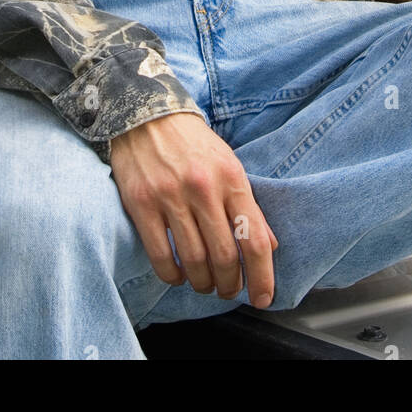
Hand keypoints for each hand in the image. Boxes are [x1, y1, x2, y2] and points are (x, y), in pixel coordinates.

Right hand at [109, 111, 278, 306]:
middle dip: (231, 284)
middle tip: (230, 290)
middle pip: (225, 256)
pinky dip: (173, 275)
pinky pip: (161, 256)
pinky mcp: (142, 204)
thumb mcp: (229, 165)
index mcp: (231, 178)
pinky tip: (179, 276)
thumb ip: (247, 205)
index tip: (264, 298)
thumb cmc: (193, 143)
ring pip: (194, 260)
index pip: (254, 238)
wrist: (147, 114)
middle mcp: (203, 188)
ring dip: (203, 283)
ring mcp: (171, 197)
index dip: (263, 275)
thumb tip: (269, 245)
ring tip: (206, 285)